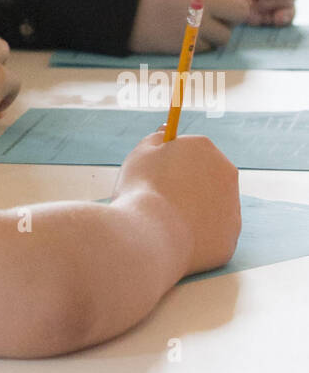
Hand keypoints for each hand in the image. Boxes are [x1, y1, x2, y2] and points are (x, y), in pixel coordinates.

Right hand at [114, 130, 240, 276]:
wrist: (150, 237)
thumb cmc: (142, 190)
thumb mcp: (141, 153)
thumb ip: (156, 139)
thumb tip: (166, 130)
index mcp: (204, 148)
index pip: (189, 151)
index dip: (169, 163)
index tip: (154, 175)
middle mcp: (227, 174)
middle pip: (205, 177)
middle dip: (186, 186)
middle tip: (159, 199)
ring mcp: (232, 210)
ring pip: (210, 209)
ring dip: (193, 212)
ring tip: (166, 223)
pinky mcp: (228, 241)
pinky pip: (209, 237)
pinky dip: (195, 239)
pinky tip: (175, 240)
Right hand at [129, 0, 251, 53]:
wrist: (124, 6)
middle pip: (241, 10)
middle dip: (234, 15)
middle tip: (220, 15)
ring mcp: (194, 20)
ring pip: (227, 34)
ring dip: (217, 33)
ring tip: (199, 25)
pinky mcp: (186, 41)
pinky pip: (209, 46)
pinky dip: (201, 43)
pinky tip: (185, 32)